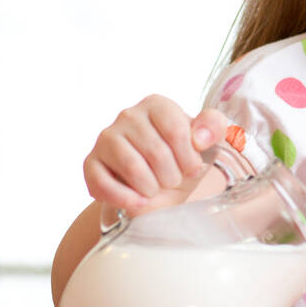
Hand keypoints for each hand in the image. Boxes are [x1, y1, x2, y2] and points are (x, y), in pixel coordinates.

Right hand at [84, 94, 230, 217]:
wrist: (157, 192)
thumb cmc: (182, 162)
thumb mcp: (207, 145)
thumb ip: (214, 128)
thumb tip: (200, 137)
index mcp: (157, 105)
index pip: (177, 131)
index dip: (189, 159)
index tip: (192, 169)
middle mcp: (128, 115)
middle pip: (157, 152)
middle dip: (172, 176)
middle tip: (172, 180)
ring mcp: (106, 138)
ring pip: (133, 167)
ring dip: (152, 188)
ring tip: (156, 189)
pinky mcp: (91, 163)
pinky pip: (105, 184)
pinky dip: (127, 199)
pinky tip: (139, 201)